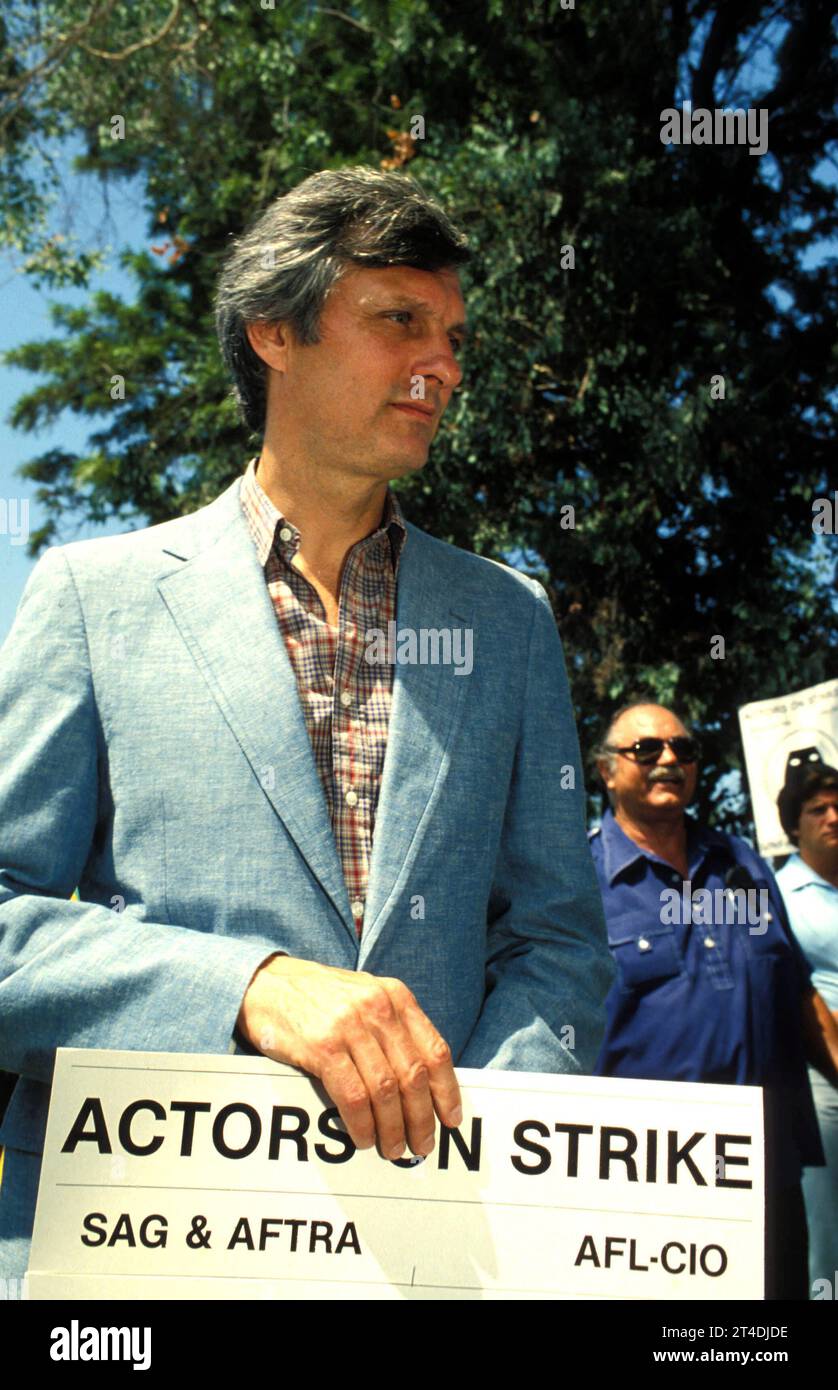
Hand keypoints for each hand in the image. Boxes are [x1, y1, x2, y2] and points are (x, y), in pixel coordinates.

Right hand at [236, 955, 461, 1158]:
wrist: (267, 982)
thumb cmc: (320, 997)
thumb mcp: (366, 997)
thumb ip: (394, 1028)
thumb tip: (422, 1082)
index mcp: (396, 996)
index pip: (435, 1050)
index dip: (447, 1090)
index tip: (451, 1119)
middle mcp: (377, 1008)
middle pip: (413, 1075)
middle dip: (421, 1117)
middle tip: (422, 1145)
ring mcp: (349, 1026)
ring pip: (386, 1090)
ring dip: (393, 1127)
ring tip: (394, 1148)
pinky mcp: (322, 1046)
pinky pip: (352, 1096)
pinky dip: (362, 1124)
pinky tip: (364, 1138)